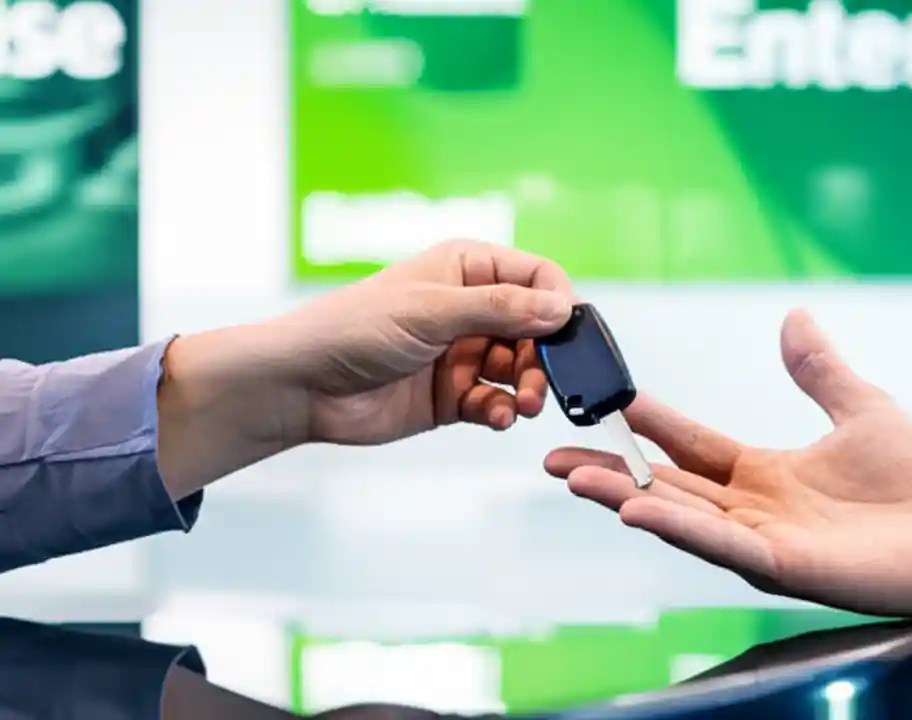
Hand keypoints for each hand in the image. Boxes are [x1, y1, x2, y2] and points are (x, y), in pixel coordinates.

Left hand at [158, 240, 574, 497]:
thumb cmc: (355, 329)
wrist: (302, 386)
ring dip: (529, 388)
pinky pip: (497, 402)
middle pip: (537, 329)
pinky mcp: (455, 395)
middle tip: (540, 384)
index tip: (569, 335)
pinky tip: (495, 418)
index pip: (537, 277)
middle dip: (545, 358)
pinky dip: (502, 411)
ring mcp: (463, 353)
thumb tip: (561, 308)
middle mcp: (471, 307)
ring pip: (522, 369)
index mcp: (468, 268)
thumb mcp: (432, 311)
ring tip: (523, 406)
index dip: (559, 304)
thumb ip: (501, 309)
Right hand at [545, 310, 911, 617]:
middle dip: (607, 471)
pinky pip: (720, 543)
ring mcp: (763, 540)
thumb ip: (819, 370)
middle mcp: (751, 509)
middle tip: (553, 454)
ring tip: (572, 478)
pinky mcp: (784, 565)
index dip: (648, 425)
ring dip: (623, 497)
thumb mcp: (860, 408)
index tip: (609, 401)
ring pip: (679, 516)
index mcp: (762, 473)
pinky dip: (677, 525)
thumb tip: (794, 317)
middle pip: (665, 485)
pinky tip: (637, 507)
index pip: (689, 445)